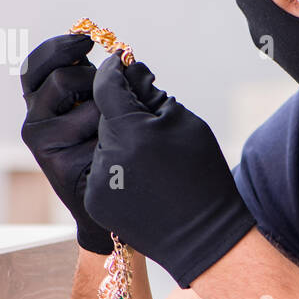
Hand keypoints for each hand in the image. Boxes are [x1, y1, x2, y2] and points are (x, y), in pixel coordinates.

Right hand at [19, 34, 113, 253]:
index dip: (58, 48)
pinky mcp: (55, 164)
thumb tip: (120, 55)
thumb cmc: (116, 150)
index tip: (85, 40)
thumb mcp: (107, 108)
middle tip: (109, 99)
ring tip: (114, 135)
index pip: (35, 65)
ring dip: (109, 111)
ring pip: (83, 103)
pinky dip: (113, 136)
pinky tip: (113, 154)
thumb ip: (104, 81)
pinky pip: (95, 131)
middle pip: (61, 78)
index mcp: (42, 101)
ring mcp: (42, 143)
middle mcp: (35, 120)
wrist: (117, 204)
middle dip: (94, 82)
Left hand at [84, 53, 255, 287]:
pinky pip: (100, 170)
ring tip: (150, 160)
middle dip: (122, 112)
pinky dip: (115, 168)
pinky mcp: (94, 201)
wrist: (204, 236)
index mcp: (132, 133)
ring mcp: (97, 182)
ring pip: (101, 144)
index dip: (114, 70)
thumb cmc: (203, 176)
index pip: (107, 86)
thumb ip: (152, 94)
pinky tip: (142, 180)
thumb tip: (130, 70)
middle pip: (104, 117)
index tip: (120, 62)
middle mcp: (107, 156)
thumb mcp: (186, 125)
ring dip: (119, 142)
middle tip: (149, 122)